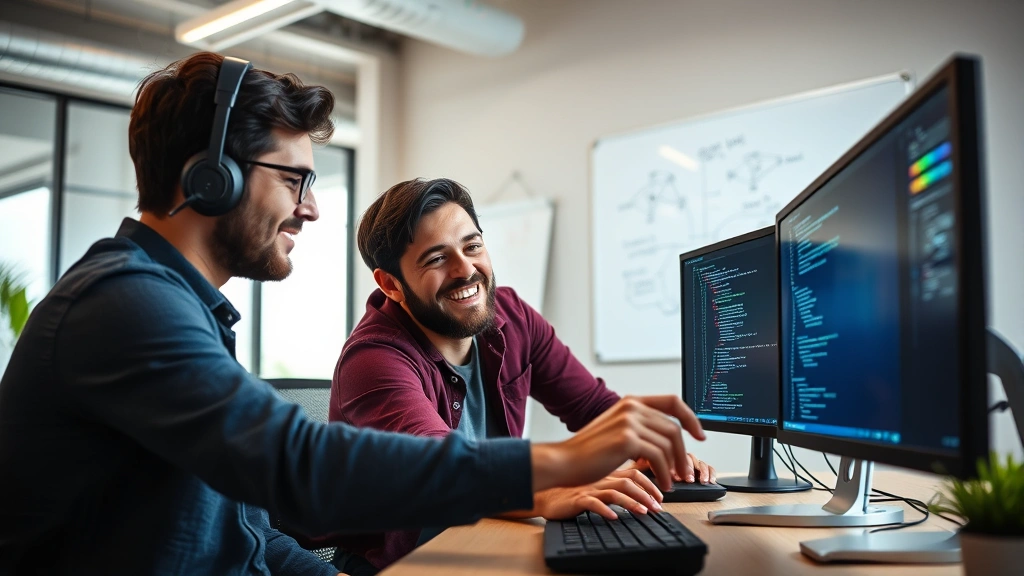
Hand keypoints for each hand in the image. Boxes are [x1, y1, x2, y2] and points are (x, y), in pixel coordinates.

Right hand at [531, 395, 704, 492]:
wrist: (564, 461)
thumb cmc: (588, 452)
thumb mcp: (616, 430)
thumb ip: (638, 426)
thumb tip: (666, 436)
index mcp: (631, 402)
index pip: (672, 401)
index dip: (691, 417)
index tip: (700, 435)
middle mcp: (632, 407)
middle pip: (674, 428)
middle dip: (683, 453)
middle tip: (685, 471)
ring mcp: (629, 421)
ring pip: (669, 444)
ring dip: (675, 466)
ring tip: (671, 482)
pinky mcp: (627, 439)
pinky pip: (659, 457)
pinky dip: (665, 473)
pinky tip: (662, 483)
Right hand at [534, 468, 664, 519]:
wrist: (544, 489)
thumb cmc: (571, 487)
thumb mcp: (598, 479)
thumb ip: (617, 477)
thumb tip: (642, 476)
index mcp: (606, 471)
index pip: (634, 472)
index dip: (650, 483)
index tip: (661, 496)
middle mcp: (599, 478)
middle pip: (629, 481)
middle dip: (647, 494)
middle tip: (658, 507)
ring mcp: (588, 488)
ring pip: (615, 491)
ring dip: (632, 502)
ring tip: (644, 512)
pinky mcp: (576, 499)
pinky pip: (592, 504)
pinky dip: (604, 510)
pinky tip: (614, 517)